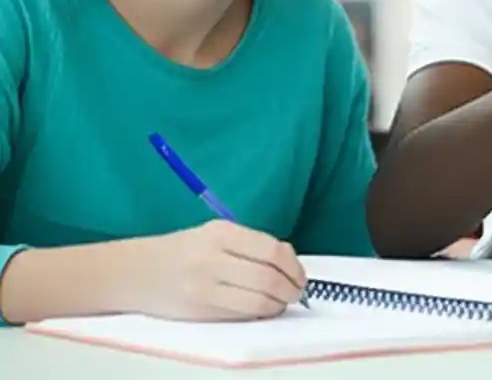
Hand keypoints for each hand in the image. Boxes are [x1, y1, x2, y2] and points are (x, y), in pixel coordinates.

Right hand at [129, 220, 306, 321]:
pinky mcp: (200, 310)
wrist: (135, 272)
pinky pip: (241, 314)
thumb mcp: (215, 234)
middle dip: (291, 289)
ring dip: (278, 305)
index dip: (294, 267)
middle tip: (297, 293)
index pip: (272, 251)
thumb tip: (290, 262)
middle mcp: (213, 258)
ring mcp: (205, 287)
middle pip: (268, 278)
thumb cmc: (184, 251)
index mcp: (221, 233)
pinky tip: (263, 309)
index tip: (300, 275)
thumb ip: (251, 244)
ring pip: (258, 301)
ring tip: (282, 302)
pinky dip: (260, 313)